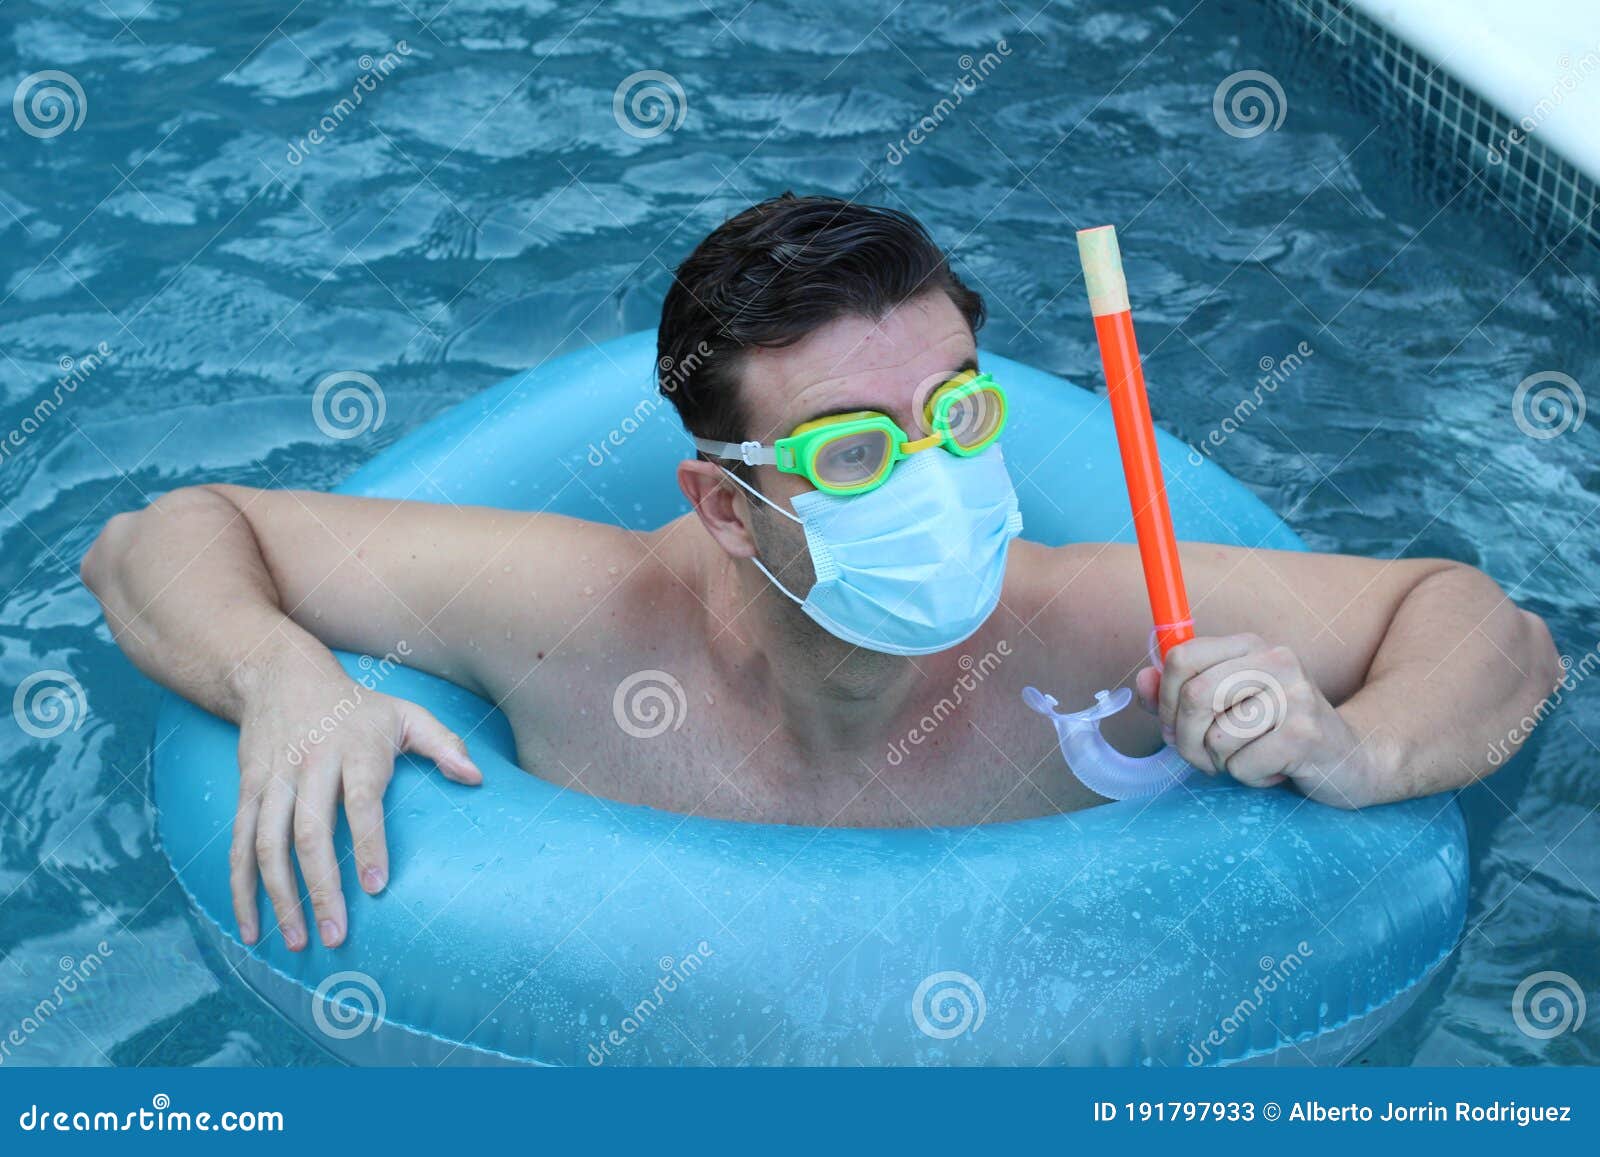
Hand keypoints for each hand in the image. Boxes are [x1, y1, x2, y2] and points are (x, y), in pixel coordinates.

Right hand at [231, 666, 481, 950]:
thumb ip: (443, 744)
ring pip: (267, 845)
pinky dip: (240, 889)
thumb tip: (476, 778)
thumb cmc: (357, 707)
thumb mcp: (405, 713)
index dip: (369, 843)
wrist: (281, 676)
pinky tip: (252, 928)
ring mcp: (273, 780)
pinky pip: (239, 845)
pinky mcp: (247, 791)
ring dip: (280, 898)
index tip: (377, 886)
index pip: (361, 800)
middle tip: (336, 935)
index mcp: (354, 749)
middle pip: (309, 832)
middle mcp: (309, 765)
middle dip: (321, 888)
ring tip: (299, 942)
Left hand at [1134, 633, 1375, 806]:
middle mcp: (1274, 660)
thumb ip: (1178, 695)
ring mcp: (1294, 694)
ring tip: (1249, 759)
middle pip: (1193, 696)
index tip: (1176, 725)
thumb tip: (1141, 681)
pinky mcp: (1305, 734)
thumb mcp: (1226, 708)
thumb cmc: (1276, 733)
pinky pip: (1242, 765)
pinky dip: (1249, 778)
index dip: (1164, 699)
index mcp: (1250, 646)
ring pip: (1215, 736)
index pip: (1180, 657)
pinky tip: (1275, 770)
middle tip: (1204, 757)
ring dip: (1221, 763)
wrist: (1352, 759)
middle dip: (1185, 740)